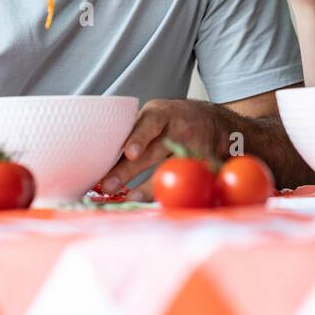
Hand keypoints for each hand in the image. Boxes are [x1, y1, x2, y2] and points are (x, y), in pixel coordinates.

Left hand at [97, 99, 227, 200]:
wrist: (219, 122)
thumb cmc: (176, 121)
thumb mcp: (158, 115)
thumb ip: (135, 130)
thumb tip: (95, 152)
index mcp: (162, 114)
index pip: (150, 123)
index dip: (139, 138)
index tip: (129, 153)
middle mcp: (179, 129)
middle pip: (154, 152)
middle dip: (129, 171)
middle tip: (108, 186)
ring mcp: (195, 148)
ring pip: (170, 168)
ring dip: (148, 186)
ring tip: (130, 198)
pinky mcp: (206, 165)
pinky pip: (188, 180)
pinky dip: (172, 192)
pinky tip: (158, 201)